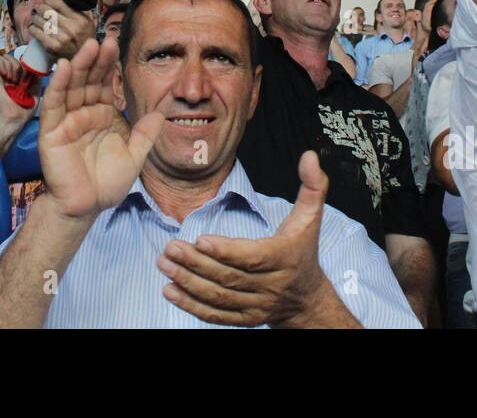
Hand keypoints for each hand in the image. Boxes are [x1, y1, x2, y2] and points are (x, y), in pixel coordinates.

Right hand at [0, 53, 36, 127]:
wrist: (14, 117)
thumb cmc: (24, 109)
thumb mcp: (35, 92)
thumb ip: (36, 79)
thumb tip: (38, 67)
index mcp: (12, 77)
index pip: (14, 59)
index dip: (21, 63)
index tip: (25, 76)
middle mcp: (3, 74)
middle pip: (6, 55)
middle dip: (14, 63)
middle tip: (17, 78)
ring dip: (8, 64)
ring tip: (11, 78)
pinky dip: (0, 65)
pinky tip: (6, 76)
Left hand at [28, 0, 97, 60]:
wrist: (85, 61)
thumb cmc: (84, 40)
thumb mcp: (89, 22)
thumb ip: (80, 8)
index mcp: (79, 19)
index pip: (56, 1)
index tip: (48, 1)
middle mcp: (71, 28)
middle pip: (46, 10)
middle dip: (40, 8)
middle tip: (39, 9)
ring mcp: (61, 38)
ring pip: (39, 20)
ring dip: (35, 18)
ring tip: (36, 19)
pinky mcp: (52, 47)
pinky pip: (36, 33)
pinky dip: (33, 28)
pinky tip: (34, 28)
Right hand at [39, 37, 162, 219]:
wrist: (86, 207)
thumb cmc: (107, 183)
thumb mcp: (135, 156)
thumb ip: (146, 133)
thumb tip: (163, 112)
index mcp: (103, 115)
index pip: (106, 84)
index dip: (110, 65)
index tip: (118, 45)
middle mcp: (84, 113)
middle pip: (89, 80)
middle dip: (97, 60)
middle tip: (106, 40)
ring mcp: (66, 120)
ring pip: (72, 86)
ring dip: (79, 65)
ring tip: (88, 46)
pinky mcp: (51, 131)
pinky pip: (54, 104)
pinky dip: (58, 85)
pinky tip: (64, 67)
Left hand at [157, 151, 347, 327]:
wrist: (307, 299)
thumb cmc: (303, 250)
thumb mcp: (311, 218)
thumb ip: (312, 185)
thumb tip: (309, 155)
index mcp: (284, 258)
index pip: (253, 257)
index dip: (226, 251)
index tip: (200, 239)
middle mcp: (270, 286)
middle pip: (230, 278)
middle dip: (197, 263)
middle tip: (170, 247)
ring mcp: (256, 307)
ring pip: (219, 298)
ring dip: (188, 282)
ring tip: (164, 264)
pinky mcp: (244, 320)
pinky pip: (215, 315)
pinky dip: (191, 305)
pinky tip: (169, 290)